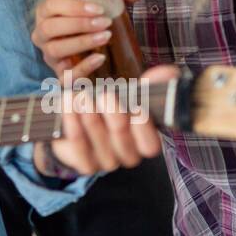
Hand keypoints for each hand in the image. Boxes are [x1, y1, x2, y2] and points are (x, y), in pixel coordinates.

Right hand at [32, 0, 147, 77]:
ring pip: (55, 49)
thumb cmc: (90, 24)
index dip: (72, 6)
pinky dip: (82, 67)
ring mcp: (49, 56)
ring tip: (105, 37)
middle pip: (50, 28)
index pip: (51, 5)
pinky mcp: (59, 75)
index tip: (98, 8)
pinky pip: (65, 74)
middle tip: (105, 23)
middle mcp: (41, 34)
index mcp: (46, 13)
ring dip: (80, 43)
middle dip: (78, 25)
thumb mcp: (103, 8)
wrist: (86, 52)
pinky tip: (100, 58)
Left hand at [43, 65, 175, 174]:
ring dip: (90, 116)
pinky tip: (68, 104)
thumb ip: (149, 85)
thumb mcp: (129, 95)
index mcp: (143, 141)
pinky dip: (72, 122)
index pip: (150, 144)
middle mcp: (127, 155)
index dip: (144, 127)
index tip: (137, 106)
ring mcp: (106, 161)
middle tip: (105, 95)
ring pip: (99, 141)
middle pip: (123, 139)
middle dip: (114, 115)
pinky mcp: (84, 163)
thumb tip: (167, 72)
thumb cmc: (109, 108)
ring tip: (81, 96)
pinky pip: (78, 145)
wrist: (76, 126)